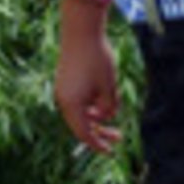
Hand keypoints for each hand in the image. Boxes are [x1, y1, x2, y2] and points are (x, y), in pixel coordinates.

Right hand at [53, 25, 120, 153]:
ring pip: (80, 114)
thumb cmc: (97, 59)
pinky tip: (105, 101)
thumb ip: (109, 106)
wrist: (81, 31)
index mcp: (72, 105)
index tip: (111, 152)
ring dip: (97, 118)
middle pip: (81, 126)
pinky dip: (91, 106)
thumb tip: (107, 116)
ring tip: (114, 116)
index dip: (98, 145)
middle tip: (119, 136)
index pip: (85, 134)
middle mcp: (64, 100)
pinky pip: (78, 102)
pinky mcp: (66, 82)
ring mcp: (63, 91)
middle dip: (100, 132)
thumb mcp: (109, 86)